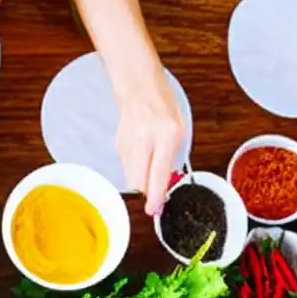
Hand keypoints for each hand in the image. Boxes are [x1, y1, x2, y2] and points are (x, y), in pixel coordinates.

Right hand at [115, 69, 184, 216]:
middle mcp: (144, 141)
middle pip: (139, 181)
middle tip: (154, 195)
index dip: (156, 195)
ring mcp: (128, 144)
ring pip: (131, 177)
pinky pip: (127, 167)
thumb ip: (171, 156)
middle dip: (147, 191)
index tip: (154, 209)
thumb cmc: (163, 106)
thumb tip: (165, 182)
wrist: (138, 88)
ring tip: (149, 169)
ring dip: (141, 180)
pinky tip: (141, 156)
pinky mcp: (118, 146)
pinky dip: (135, 168)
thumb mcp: (178, 130)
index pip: (159, 172)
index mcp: (166, 135)